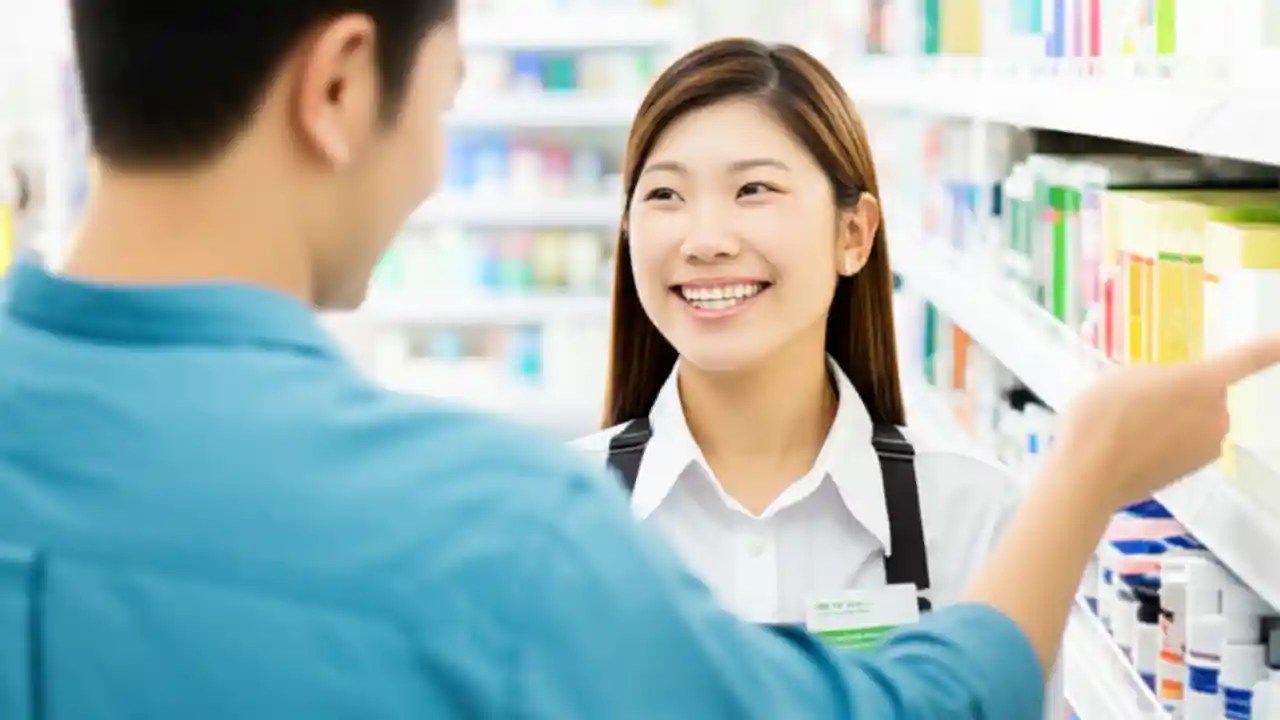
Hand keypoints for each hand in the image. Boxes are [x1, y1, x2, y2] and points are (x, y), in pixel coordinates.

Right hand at [1054, 337, 1279, 510]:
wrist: (1089, 475)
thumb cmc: (1101, 417)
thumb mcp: (1123, 377)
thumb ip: (1158, 377)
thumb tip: (1169, 390)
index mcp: (1201, 381)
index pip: (1247, 359)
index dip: (1271, 348)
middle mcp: (1216, 413)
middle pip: (1204, 393)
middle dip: (1179, 394)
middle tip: (1135, 401)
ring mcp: (1209, 445)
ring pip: (1194, 420)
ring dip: (1170, 420)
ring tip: (1127, 428)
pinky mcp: (1195, 469)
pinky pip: (1185, 444)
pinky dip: (1165, 443)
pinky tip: (1132, 448)